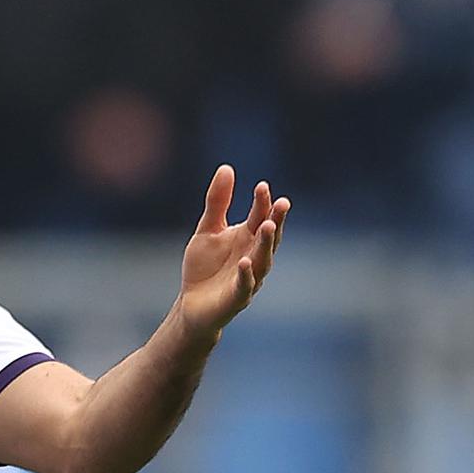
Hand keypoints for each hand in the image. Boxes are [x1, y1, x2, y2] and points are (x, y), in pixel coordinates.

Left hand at [175, 166, 288, 340]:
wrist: (191, 304)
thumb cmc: (204, 267)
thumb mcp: (207, 229)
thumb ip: (217, 202)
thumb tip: (226, 167)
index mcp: (248, 237)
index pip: (259, 216)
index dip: (262, 202)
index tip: (261, 186)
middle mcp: (254, 255)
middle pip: (268, 236)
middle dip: (275, 220)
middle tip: (281, 203)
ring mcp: (249, 277)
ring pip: (263, 259)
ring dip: (266, 243)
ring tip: (266, 226)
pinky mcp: (237, 297)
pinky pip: (245, 285)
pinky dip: (246, 274)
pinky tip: (244, 262)